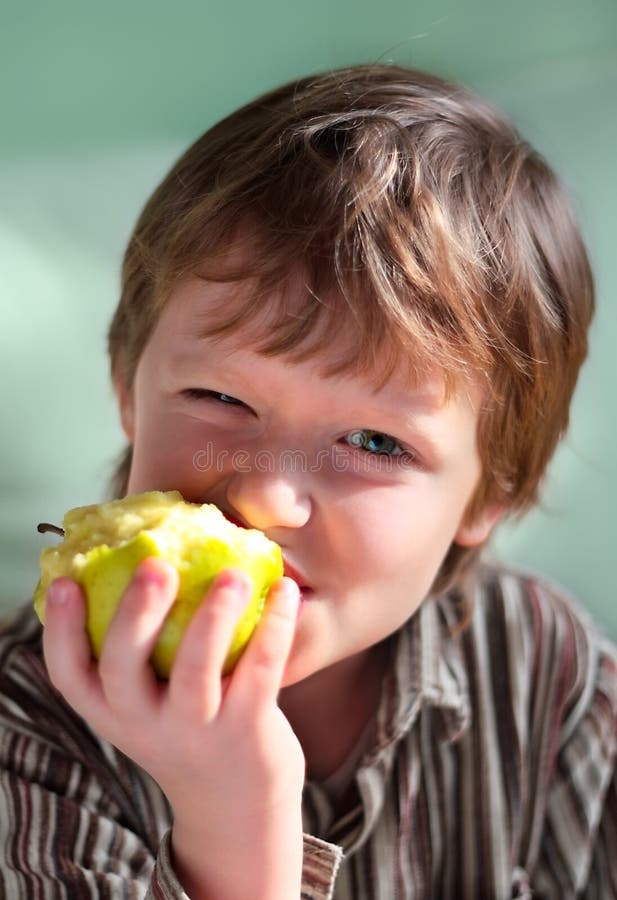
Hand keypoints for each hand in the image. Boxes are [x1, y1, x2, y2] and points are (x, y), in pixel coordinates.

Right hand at [42, 559, 303, 899]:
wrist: (237, 805)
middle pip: (122, 670)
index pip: (69, 675)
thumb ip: (141, 652)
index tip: (64, 583)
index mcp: (112, 711)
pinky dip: (274, 629)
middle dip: (135, 614)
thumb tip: (149, 554)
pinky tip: (284, 591)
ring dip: (213, 619)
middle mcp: (144, 724)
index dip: (60, 631)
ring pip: (195, 673)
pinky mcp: (247, 730)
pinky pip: (259, 673)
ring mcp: (196, 730)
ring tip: (234, 575)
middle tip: (156, 565)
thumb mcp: (148, 703)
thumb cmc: (187, 729)